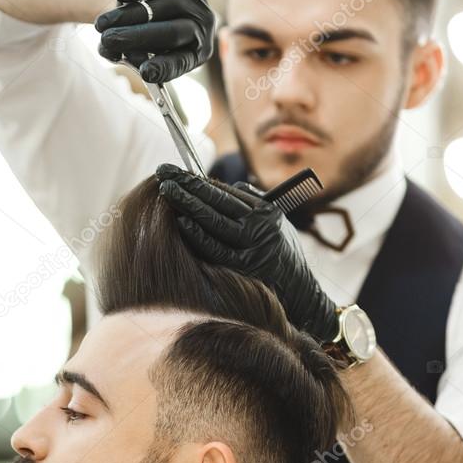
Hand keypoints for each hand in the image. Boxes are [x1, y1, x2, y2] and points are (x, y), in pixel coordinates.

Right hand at [94, 0, 216, 82]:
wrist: (154, 1)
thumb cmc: (145, 34)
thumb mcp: (138, 51)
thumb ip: (125, 55)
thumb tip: (112, 52)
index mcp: (195, 52)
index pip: (181, 63)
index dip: (163, 68)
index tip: (144, 72)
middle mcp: (201, 25)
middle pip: (172, 33)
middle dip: (137, 37)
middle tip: (108, 40)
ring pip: (165, 6)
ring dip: (129, 15)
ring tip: (102, 24)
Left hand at [156, 164, 340, 342]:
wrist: (298, 291)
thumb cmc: (279, 252)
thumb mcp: (275, 222)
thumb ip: (253, 203)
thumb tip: (232, 185)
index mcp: (265, 211)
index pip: (226, 191)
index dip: (198, 180)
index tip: (176, 171)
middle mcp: (259, 226)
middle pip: (217, 201)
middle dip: (188, 185)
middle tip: (163, 173)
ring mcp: (251, 248)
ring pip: (214, 221)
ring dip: (188, 205)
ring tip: (166, 192)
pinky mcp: (243, 268)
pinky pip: (215, 249)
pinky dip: (198, 235)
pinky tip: (181, 222)